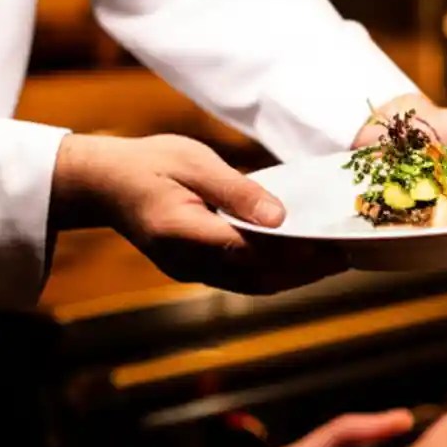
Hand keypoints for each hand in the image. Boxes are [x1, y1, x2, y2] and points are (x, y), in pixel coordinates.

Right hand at [51, 134, 345, 293]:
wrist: (102, 183)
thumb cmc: (148, 164)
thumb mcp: (194, 161)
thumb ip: (237, 191)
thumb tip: (279, 217)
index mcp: (183, 233)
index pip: (249, 251)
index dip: (293, 255)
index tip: (329, 249)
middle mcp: (187, 262)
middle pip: (257, 278)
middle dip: (303, 272)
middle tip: (344, 258)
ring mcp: (188, 270)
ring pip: (251, 285)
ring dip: (292, 277)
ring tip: (331, 262)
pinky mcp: (192, 269)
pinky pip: (240, 279)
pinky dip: (272, 273)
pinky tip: (297, 260)